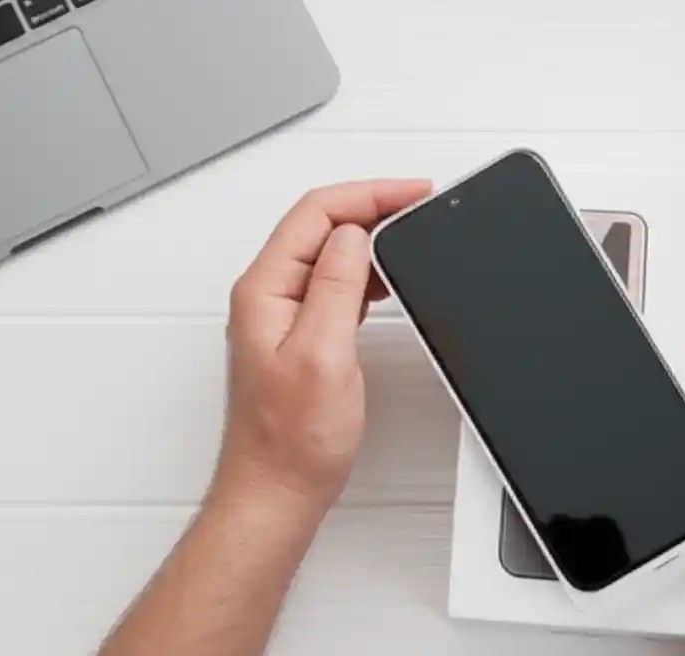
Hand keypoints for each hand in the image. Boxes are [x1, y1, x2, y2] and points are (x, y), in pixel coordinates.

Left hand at [212, 179, 431, 511]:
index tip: (411, 193)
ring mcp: (283, 316)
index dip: (367, 194)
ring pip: (330, 253)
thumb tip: (352, 235)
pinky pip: (334, 284)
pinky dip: (367, 271)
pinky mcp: (301, 336)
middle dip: (372, 207)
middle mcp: (268, 297)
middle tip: (419, 205)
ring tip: (412, 234)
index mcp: (265, 291)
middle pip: (320, 225)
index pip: (315, 213)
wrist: (276, 491)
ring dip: (372, 238)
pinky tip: (389, 278)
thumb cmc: (290, 441)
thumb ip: (334, 286)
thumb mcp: (322, 354)